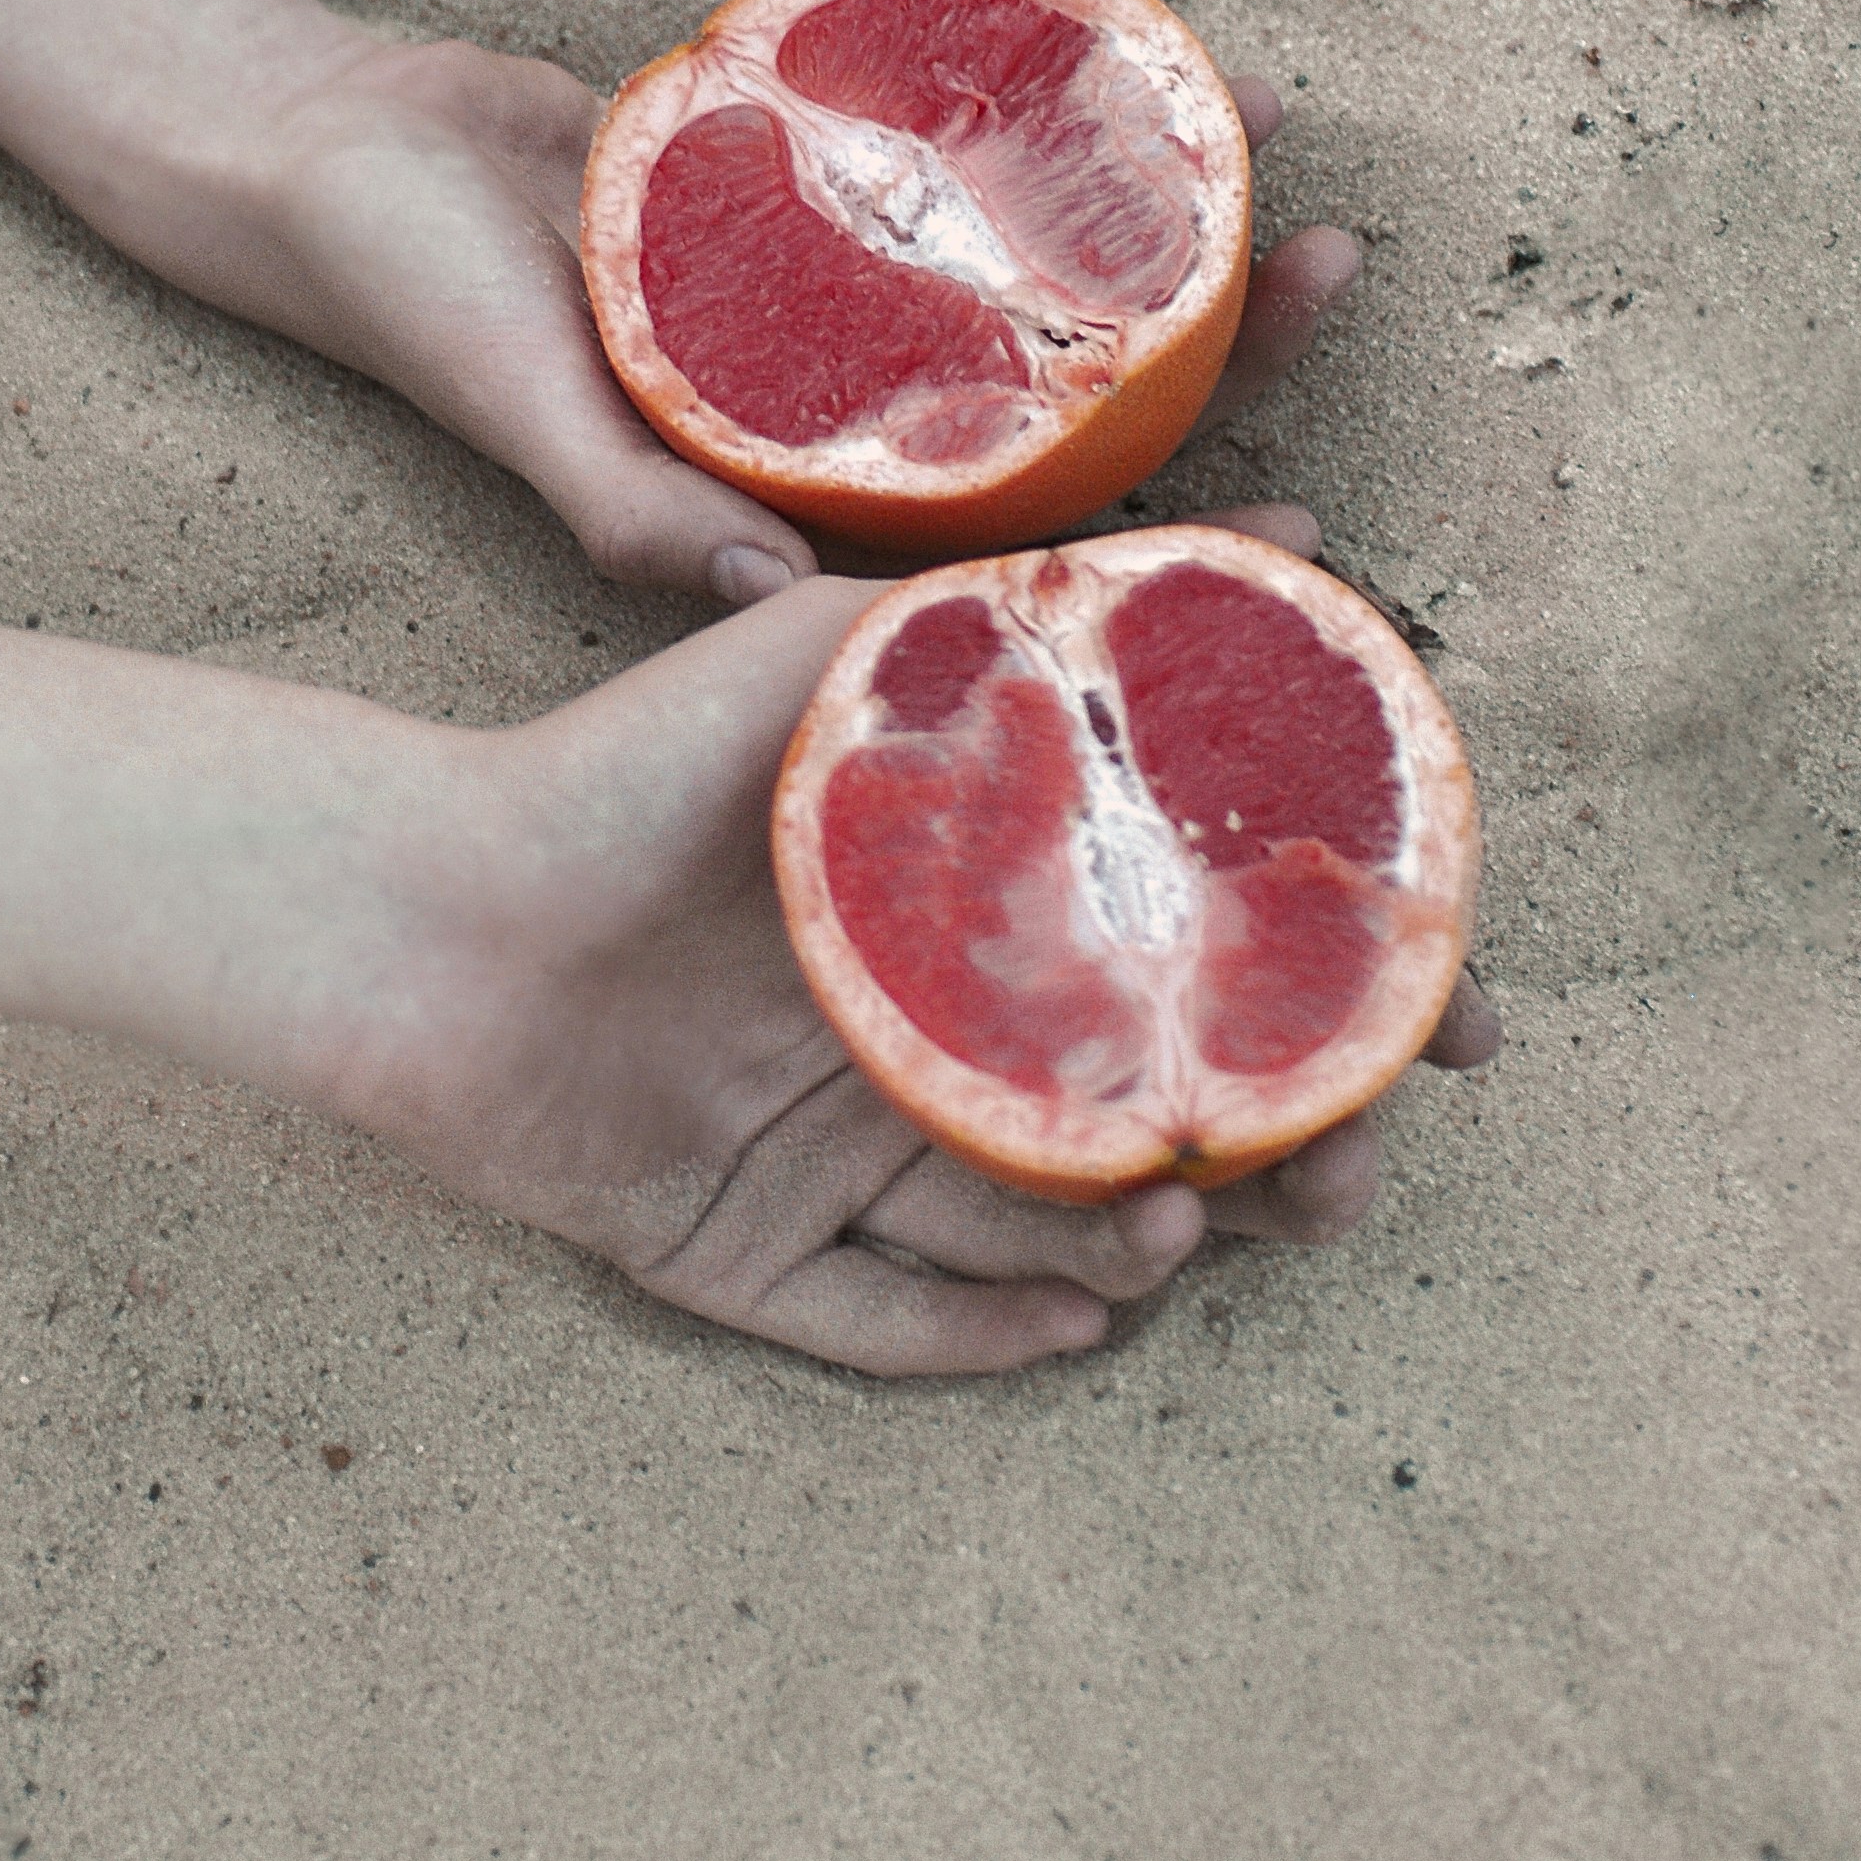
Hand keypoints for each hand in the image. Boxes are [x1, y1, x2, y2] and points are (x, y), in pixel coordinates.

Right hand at [170, 26, 1362, 612]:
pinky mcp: (806, 202)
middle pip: (1066, 418)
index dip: (1155, 560)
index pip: (1003, 559)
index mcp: (787, 510)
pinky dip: (1048, 138)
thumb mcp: (508, 392)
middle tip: (1341, 269)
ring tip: (1283, 162)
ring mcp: (826, 315)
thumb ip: (618, 499)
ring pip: (1034, 294)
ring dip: (1163, 240)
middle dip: (1215, 357)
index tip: (1314, 532)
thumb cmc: (399, 290)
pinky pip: (955, 178)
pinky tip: (1153, 79)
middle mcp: (830, 428)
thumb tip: (763, 589)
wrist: (327, 148)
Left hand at [349, 507, 1498, 1376]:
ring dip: (1134, 1247)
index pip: (1179, 972)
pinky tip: (1077, 1324)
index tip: (1446, 1014)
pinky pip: (882, 1327)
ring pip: (1029, 1237)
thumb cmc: (617, 771)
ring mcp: (829, 1159)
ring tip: (1193, 1227)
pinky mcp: (737, 1255)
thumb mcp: (826, 665)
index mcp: (961, 918)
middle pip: (1137, 1127)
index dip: (1318, 1006)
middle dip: (1266, 1160)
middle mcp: (914, 1043)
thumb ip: (1009, 613)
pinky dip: (976, 1338)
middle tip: (1348, 1170)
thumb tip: (1262, 521)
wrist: (414, 905)